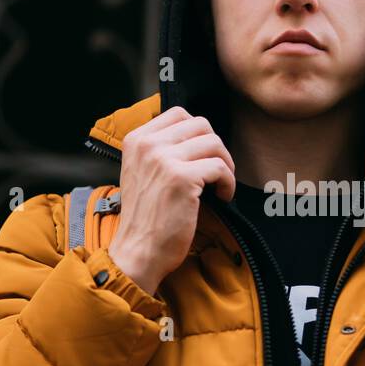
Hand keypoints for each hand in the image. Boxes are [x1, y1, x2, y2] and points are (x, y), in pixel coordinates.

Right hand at [107, 106, 235, 295]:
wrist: (138, 251)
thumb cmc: (145, 218)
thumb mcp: (141, 172)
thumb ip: (160, 151)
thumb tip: (197, 136)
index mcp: (136, 140)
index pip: (178, 113)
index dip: (198, 133)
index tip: (202, 155)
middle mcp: (147, 145)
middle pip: (200, 124)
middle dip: (215, 147)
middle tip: (216, 170)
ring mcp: (164, 160)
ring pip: (214, 143)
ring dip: (225, 164)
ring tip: (220, 184)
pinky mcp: (182, 179)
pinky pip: (220, 168)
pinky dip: (228, 182)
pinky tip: (223, 196)